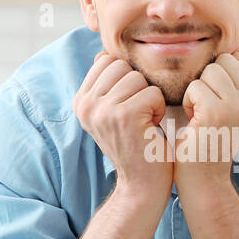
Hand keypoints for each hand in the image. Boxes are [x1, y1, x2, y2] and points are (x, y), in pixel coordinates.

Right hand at [73, 51, 171, 202]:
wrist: (141, 185)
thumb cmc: (136, 144)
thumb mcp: (111, 112)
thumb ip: (105, 84)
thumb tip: (103, 54)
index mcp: (80, 101)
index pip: (106, 60)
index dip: (125, 79)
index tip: (127, 107)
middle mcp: (85, 105)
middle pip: (122, 65)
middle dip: (138, 87)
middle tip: (137, 116)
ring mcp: (102, 110)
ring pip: (138, 77)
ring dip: (149, 99)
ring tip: (143, 123)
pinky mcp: (124, 116)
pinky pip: (152, 92)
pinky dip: (158, 109)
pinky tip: (150, 129)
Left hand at [174, 39, 238, 190]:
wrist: (204, 177)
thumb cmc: (212, 138)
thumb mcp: (233, 104)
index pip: (237, 57)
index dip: (220, 77)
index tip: (221, 104)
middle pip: (223, 61)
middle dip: (208, 81)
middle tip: (209, 111)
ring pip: (208, 71)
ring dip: (197, 91)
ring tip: (202, 116)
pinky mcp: (217, 112)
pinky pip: (194, 86)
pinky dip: (188, 103)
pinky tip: (195, 123)